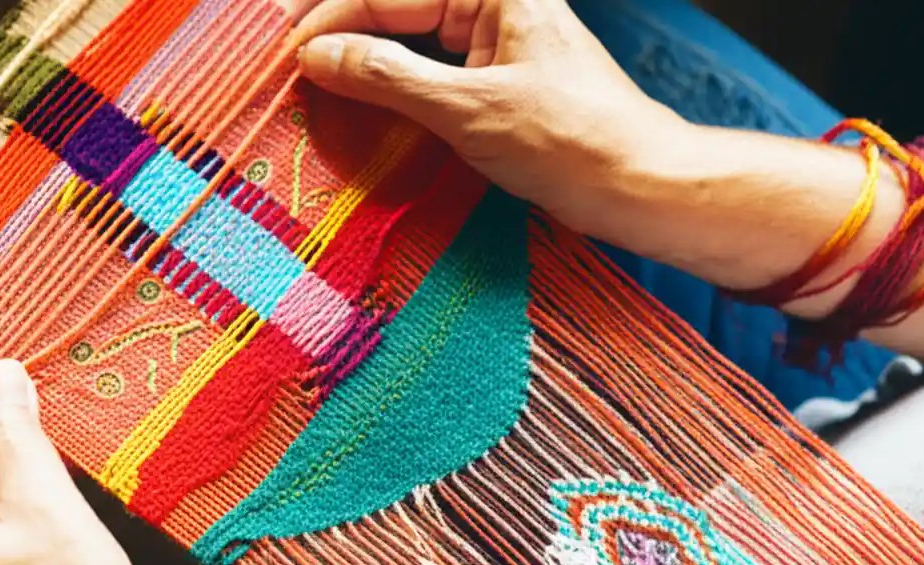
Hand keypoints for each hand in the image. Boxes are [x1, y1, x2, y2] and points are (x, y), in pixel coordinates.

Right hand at [290, 0, 690, 236]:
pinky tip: (361, 107)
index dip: (329, 22)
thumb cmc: (571, 142)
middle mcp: (494, 7)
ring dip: (362, 64)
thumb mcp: (467, 108)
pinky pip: (430, 76)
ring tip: (310, 85)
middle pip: (395, 11)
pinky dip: (393, 90)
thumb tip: (316, 57)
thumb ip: (386, 76)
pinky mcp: (499, 85)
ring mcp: (497, 46)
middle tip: (283, 65)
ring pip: (409, 43)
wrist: (640, 187)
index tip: (283, 55)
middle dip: (340, 36)